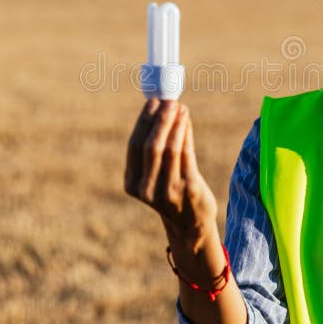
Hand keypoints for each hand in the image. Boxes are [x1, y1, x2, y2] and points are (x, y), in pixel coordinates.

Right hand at [125, 98, 217, 251]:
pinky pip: (186, 155)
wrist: (190, 223)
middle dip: (160, 120)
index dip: (143, 121)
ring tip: (180, 107)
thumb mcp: (154, 173)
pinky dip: (186, 134)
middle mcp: (147, 189)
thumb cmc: (170, 190)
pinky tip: (186, 121)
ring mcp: (168, 191)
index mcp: (132, 183)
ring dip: (175, 124)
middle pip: (151, 146)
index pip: (134, 146)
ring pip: (170, 149)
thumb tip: (160, 108)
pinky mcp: (189, 189)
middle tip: (168, 101)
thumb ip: (152, 148)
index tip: (152, 102)